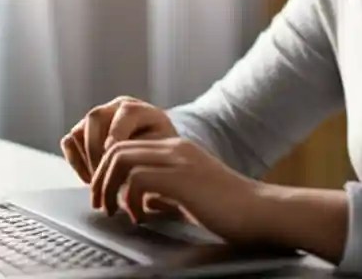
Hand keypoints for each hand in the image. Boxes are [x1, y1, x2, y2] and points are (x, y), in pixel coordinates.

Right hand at [60, 97, 177, 183]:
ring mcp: (96, 119)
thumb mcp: (161, 154)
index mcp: (139, 110)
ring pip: (79, 131)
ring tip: (99, 181)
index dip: (118, 134)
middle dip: (97, 150)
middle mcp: (115, 108)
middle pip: (95, 118)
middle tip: (104, 177)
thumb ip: (146, 154)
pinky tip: (91, 178)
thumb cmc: (160, 157)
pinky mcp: (82, 132)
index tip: (115, 159)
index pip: (126, 112)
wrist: (152, 160)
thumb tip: (124, 168)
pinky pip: (69, 142)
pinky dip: (76, 161)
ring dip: (86, 159)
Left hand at [93, 137, 270, 244]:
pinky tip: (140, 217)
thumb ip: (165, 191)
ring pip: (121, 159)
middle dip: (101, 178)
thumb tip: (141, 201)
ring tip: (113, 210)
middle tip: (101, 204)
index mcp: (178, 148)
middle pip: (117, 149)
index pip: (127, 145)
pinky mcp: (182, 178)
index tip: (106, 196)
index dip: (108, 171)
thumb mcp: (191, 194)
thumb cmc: (230, 210)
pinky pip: (137, 179)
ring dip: (109, 187)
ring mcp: (179, 160)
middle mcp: (176, 147)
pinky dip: (129, 199)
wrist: (260, 212)